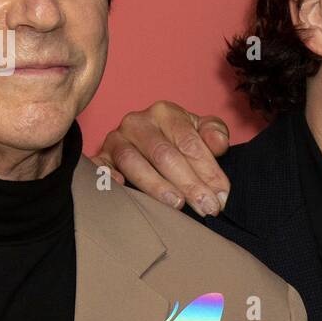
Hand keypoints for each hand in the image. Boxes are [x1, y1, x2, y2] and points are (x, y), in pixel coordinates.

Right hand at [92, 101, 231, 215]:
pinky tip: (123, 188)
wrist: (152, 140)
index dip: (208, 170)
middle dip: (189, 183)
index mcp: (165, 113)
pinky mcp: (101, 157)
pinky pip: (100, 166)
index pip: (188, 142)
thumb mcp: (201, 130)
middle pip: (164, 154)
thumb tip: (219, 144)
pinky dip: (107, 176)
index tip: (221, 195)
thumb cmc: (179, 139)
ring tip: (177, 204)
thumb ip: (215, 133)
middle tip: (206, 207)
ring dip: (156, 185)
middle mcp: (137, 122)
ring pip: (133, 162)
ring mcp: (116, 140)